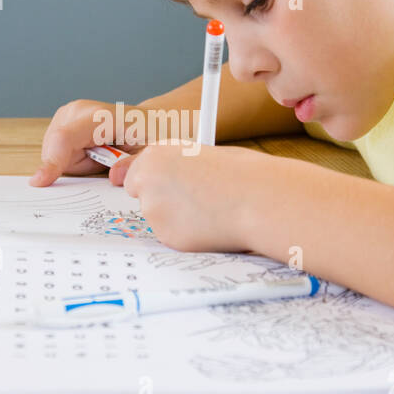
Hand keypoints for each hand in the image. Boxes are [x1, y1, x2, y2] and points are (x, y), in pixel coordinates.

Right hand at [29, 99, 151, 186]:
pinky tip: (92, 151)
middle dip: (78, 166)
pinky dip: (74, 159)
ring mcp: (66, 114)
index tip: (39, 182)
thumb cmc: (150, 136)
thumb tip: (114, 177)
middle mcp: (78, 110)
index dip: (51, 161)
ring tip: (102, 154)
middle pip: (54, 152)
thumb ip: (135, 165)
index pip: (65, 138)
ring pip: (54, 155)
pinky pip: (57, 154)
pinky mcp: (61, 122)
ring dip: (77, 162)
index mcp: (101, 116)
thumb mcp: (153, 153)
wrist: (147, 121)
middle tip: (108, 159)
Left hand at [110, 141, 259, 251]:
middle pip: (144, 197)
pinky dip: (186, 234)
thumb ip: (175, 165)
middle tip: (196, 198)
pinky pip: (172, 236)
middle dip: (164, 199)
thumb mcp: (203, 156)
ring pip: (159, 218)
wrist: (258, 200)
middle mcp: (147, 184)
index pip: (135, 174)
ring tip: (209, 210)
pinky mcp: (167, 237)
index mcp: (155, 156)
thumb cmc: (240, 173)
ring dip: (176, 217)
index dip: (154, 181)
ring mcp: (155, 213)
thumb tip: (167, 177)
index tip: (164, 186)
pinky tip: (210, 225)